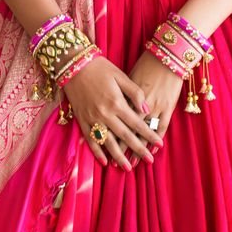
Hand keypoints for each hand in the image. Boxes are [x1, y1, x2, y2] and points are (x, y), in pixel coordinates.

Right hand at [60, 52, 167, 170]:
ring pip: (108, 142)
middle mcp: (104, 113)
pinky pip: (90, 139)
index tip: (159, 144)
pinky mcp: (81, 120)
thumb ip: (135, 92)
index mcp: (116, 102)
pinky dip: (96, 151)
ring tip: (128, 168)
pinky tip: (104, 161)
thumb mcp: (120, 75)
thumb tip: (146, 110)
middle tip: (149, 161)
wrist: (72, 64)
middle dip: (138, 149)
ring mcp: (92, 118)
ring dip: (118, 156)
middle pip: (125, 136)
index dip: (149, 134)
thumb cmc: (99, 67)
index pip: (137, 123)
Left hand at [119, 51, 183, 164]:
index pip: (116, 127)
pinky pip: (162, 126)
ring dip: (139, 148)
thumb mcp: (122, 77)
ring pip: (144, 133)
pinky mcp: (167, 106)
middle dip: (124, 152)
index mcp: (121, 101)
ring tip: (136, 163)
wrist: (164, 55)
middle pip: (128, 134)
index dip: (112, 143)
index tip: (109, 158)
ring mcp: (154, 107)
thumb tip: (111, 113)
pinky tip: (155, 147)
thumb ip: (117, 97)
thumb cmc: (142, 65)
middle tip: (121, 167)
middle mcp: (136, 107)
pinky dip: (157, 137)